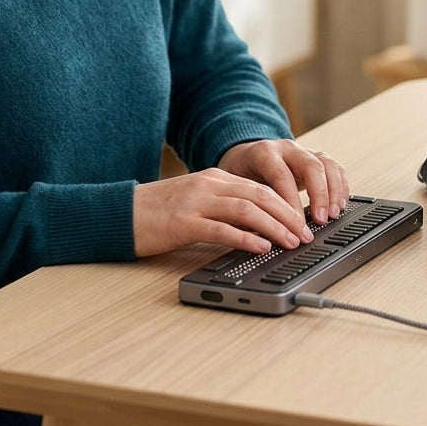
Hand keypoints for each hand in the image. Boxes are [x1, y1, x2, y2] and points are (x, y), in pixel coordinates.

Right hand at [133, 167, 315, 257]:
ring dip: (274, 226)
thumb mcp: (194, 203)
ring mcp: (196, 202)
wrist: (120, 213)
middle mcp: (208, 185)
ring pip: (246, 209)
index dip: (285, 204)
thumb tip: (257, 228)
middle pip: (259, 195)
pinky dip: (246, 237)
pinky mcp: (184, 222)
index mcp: (212, 178)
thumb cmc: (156, 213)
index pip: (259, 187)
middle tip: (306, 234)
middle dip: (288, 215)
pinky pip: (222, 228)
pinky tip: (261, 247)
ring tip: (292, 242)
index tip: (302, 221)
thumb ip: (223, 209)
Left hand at [217, 140, 350, 226]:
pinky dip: (341, 186)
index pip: (281, 175)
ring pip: (326, 164)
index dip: (291, 203)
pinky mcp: (315, 158)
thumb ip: (246, 205)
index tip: (297, 227)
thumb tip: (256, 235)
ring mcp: (303, 151)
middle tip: (321, 220)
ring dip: (334, 190)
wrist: (244, 155)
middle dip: (319, 194)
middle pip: (310, 165)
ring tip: (334, 214)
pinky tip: (340, 204)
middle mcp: (286, 149)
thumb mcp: (235, 186)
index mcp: (263, 153)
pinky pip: (334, 167)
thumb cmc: (239, 173)